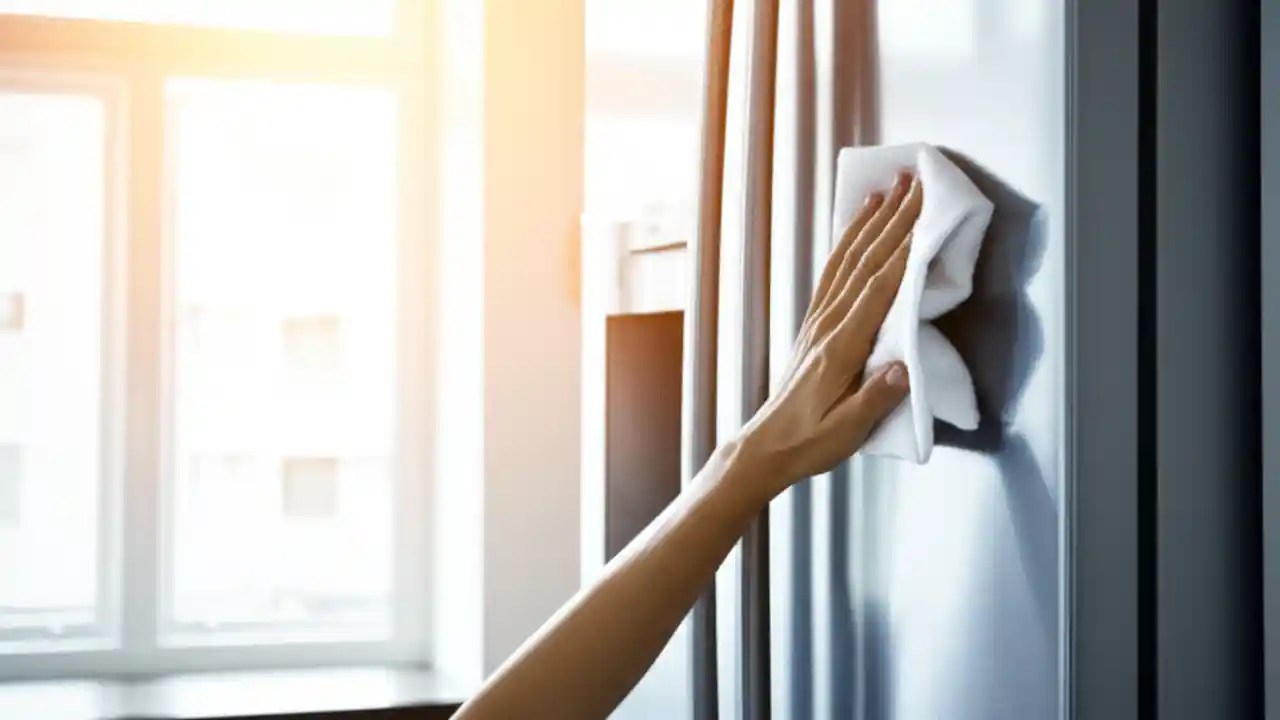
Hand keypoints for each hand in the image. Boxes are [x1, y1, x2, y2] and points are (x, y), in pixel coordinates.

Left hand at [738, 172, 920, 490]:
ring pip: (847, 261)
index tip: (926, 214)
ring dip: (869, 223)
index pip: (879, 288)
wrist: (767, 446)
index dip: (905, 249)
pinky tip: (857, 229)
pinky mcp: (813, 325)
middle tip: (915, 184)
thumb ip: (877, 398)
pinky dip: (847, 244)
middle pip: (865, 262)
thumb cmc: (809, 442)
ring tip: (888, 191)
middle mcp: (827, 325)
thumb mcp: (847, 430)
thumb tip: (905, 367)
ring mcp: (817, 321)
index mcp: (841, 347)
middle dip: (893, 220)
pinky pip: (832, 274)